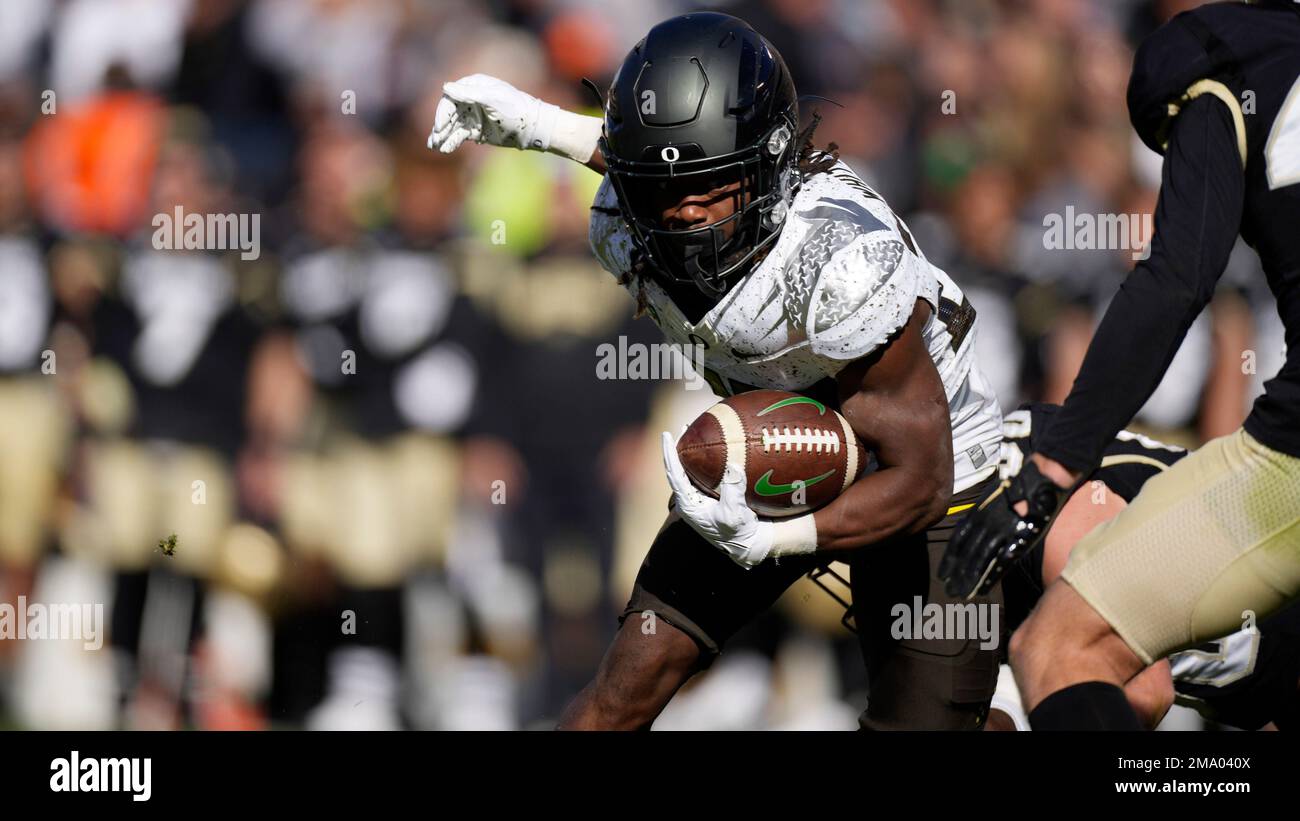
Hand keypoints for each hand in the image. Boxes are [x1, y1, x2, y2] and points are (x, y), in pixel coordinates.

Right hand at [429, 74, 548, 152]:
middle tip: (435, 139)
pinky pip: (459, 136)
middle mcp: (471, 99)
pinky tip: (444, 148)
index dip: (443, 112)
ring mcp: (473, 116)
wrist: (532, 128)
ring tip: (435, 146)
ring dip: (443, 135)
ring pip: (452, 125)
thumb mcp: (493, 100)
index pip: (451, 97)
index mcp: (475, 86)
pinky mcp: (476, 131)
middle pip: (450, 112)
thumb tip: (445, 87)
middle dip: (441, 126)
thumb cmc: (516, 110)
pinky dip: (451, 142)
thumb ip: (469, 94)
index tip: (440, 126)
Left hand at [661, 431, 772, 567]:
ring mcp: (699, 498)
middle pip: (677, 468)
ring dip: (691, 452)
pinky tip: (714, 449)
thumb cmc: (737, 532)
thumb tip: (733, 467)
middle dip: (678, 448)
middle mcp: (689, 500)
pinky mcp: (709, 497)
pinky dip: (705, 460)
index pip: (673, 474)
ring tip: (694, 433)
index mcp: (688, 504)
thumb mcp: (735, 514)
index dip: (668, 453)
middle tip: (684, 427)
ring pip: (689, 470)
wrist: (746, 543)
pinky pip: (703, 474)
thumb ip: (732, 491)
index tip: (665, 434)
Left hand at [938, 457, 1074, 599]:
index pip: (957, 541)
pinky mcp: (1016, 540)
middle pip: (965, 554)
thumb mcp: (992, 497)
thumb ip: (983, 513)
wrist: (1038, 479)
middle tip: (949, 589)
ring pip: (978, 561)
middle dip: (956, 573)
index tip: (942, 573)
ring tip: (960, 593)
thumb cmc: (1017, 485)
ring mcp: (999, 534)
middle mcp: (984, 525)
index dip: (949, 559)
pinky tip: (980, 590)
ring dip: (968, 579)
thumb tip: (976, 525)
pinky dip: (988, 578)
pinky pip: (999, 563)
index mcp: (977, 514)